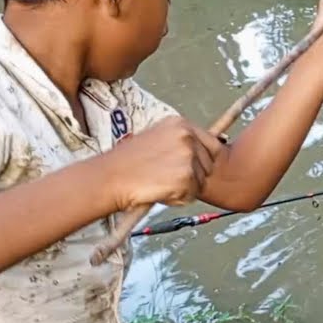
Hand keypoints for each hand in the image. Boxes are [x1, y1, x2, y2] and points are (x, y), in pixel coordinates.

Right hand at [100, 116, 224, 210]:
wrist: (109, 177)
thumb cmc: (128, 161)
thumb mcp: (156, 138)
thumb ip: (180, 142)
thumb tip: (203, 152)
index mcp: (181, 124)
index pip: (213, 144)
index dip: (203, 161)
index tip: (188, 168)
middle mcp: (188, 137)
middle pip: (209, 165)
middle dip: (193, 176)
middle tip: (166, 177)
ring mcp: (188, 157)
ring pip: (201, 182)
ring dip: (185, 188)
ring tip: (160, 183)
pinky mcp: (186, 177)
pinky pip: (191, 195)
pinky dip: (177, 199)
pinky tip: (159, 191)